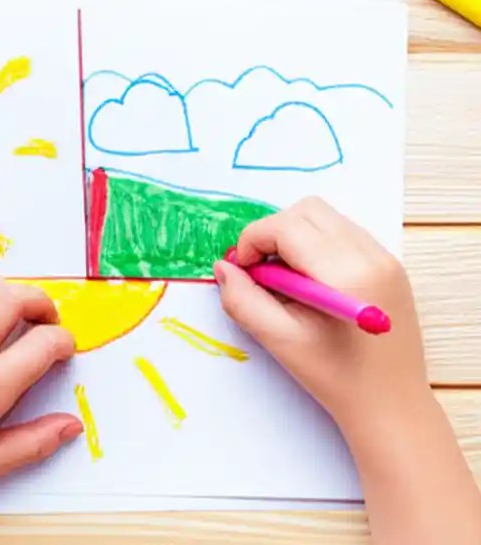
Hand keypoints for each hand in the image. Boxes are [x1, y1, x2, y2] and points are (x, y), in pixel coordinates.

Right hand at [214, 197, 429, 428]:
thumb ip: (243, 300)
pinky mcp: (389, 266)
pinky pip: (343, 233)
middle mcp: (372, 256)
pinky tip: (309, 283)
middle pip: (307, 210)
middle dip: (273, 233)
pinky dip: (316, 246)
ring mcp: (385, 258)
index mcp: (346, 275)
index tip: (243, 271)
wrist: (391, 404)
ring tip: (286, 280)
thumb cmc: (336, 378)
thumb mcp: (280, 341)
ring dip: (294, 238)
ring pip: (325, 218)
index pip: (287, 226)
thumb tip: (223, 268)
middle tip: (262, 273)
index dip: (253, 241)